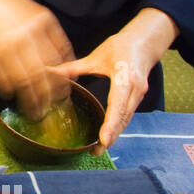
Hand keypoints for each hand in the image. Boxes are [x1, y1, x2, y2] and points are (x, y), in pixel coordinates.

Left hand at [53, 8, 178, 152]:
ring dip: (114, 134)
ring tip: (98, 149)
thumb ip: (72, 68)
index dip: (111, 124)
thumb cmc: (121, 47)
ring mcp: (139, 95)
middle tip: (95, 152)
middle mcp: (135, 90)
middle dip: (111, 136)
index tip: (103, 140)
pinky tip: (107, 135)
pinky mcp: (137, 97)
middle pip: (123, 118)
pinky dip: (118, 126)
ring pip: (126, 119)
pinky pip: (127, 115)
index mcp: (125, 78)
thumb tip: (48, 71)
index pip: (118, 105)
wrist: (145, 42)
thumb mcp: (96, 56)